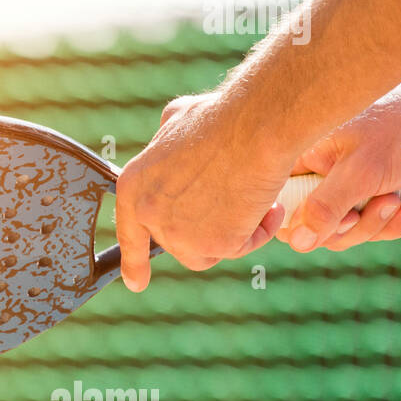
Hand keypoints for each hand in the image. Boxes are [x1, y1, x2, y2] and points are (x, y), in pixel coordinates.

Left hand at [115, 91, 289, 291]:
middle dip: (208, 226)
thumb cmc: (222, 117)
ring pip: (209, 250)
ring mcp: (178, 234)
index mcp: (133, 187)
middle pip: (178, 241)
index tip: (135, 283)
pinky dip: (259, 230)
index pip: (130, 233)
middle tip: (235, 198)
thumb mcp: (176, 120)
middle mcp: (148, 215)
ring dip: (234, 229)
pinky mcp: (211, 246)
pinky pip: (240, 248)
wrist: (253, 128)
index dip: (133, 261)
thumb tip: (165, 139)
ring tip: (256, 197)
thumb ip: (166, 143)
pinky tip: (270, 204)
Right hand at [280, 60, 400, 251]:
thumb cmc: (399, 129)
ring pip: (347, 231)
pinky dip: (394, 222)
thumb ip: (326, 208)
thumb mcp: (360, 172)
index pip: (285, 208)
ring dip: (378, 223)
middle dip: (356, 226)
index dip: (306, 225)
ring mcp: (344, 186)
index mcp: (301, 161)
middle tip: (383, 204)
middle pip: (318, 227)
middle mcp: (317, 175)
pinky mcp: (368, 194)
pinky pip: (371, 227)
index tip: (343, 217)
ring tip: (400, 200)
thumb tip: (298, 243)